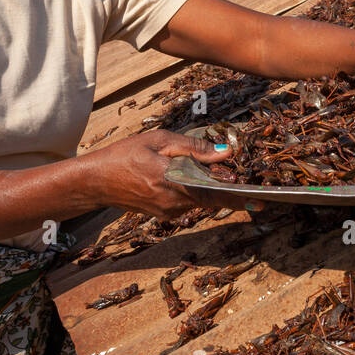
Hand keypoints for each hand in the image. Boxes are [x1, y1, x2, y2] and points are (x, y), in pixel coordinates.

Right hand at [87, 129, 263, 219]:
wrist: (95, 181)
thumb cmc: (125, 155)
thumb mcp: (159, 141)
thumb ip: (193, 147)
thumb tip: (225, 152)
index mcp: (174, 183)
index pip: (215, 194)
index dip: (239, 198)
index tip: (260, 202)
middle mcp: (174, 203)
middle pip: (211, 199)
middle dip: (229, 192)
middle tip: (251, 188)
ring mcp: (168, 212)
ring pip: (199, 201)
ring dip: (210, 190)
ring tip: (221, 176)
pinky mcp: (162, 214)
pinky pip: (187, 203)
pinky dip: (195, 192)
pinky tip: (191, 178)